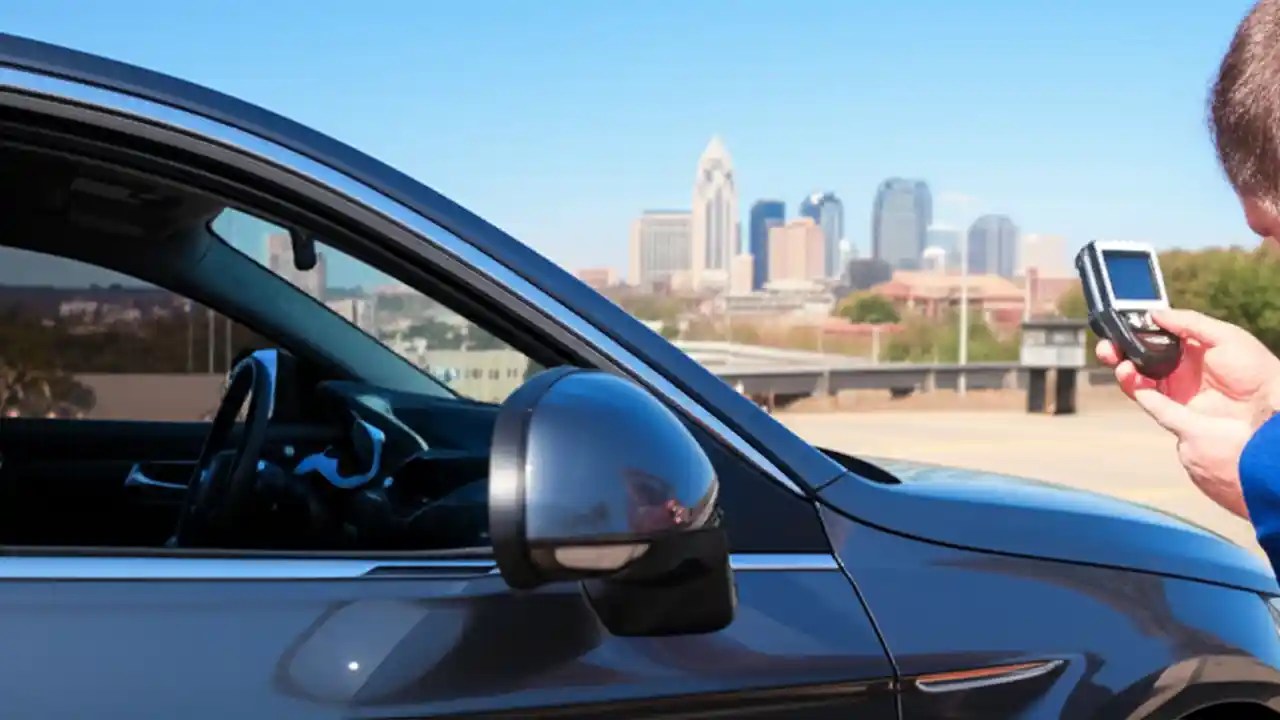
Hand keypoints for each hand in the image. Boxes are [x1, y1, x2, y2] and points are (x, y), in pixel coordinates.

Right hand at [1096, 309, 1279, 518]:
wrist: (1267, 410)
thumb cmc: (1256, 370)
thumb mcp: (1226, 336)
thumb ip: (1189, 322)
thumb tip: (1155, 314)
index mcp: (1195, 349)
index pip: (1158, 336)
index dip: (1139, 329)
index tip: (1123, 320)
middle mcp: (1182, 370)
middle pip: (1142, 357)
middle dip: (1122, 348)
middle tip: (1109, 342)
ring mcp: (1177, 392)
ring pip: (1138, 377)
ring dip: (1122, 366)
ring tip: (1115, 357)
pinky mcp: (1174, 413)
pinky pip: (1146, 398)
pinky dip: (1132, 386)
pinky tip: (1126, 372)